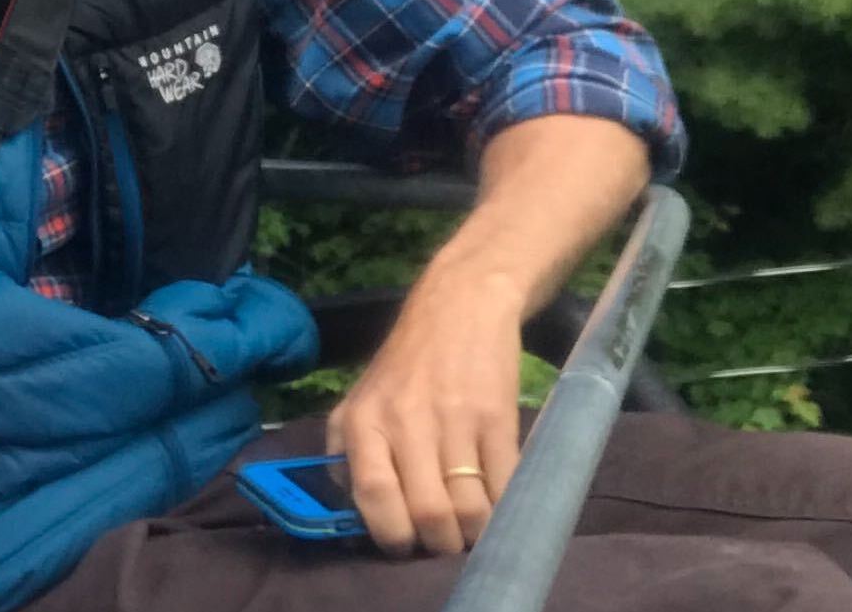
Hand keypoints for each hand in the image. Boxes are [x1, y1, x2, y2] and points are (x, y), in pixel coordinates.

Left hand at [325, 265, 524, 556]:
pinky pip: (504, 485)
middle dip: (440, 544)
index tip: (404, 546)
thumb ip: (348, 455)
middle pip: (428, 513)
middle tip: (444, 540)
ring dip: (474, 532)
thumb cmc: (407, 362)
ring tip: (472, 526)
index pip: (372, 496)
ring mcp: (454, 419)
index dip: (392, 536)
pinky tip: (497, 502)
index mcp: (363, 421)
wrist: (461, 304)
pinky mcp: (497, 416)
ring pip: (469, 508)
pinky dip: (503, 507)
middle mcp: (405, 421)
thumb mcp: (360, 399)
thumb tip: (353, 517)